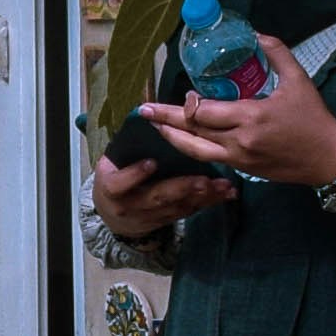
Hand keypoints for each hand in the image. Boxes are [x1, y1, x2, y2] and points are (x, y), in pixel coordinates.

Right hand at [94, 157, 231, 235]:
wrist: (113, 216)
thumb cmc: (114, 178)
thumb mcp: (110, 164)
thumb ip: (127, 149)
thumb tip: (149, 114)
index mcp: (111, 187)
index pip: (119, 183)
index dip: (134, 175)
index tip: (152, 163)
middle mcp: (130, 205)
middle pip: (157, 197)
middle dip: (182, 188)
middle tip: (204, 180)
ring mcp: (149, 216)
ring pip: (178, 207)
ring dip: (203, 196)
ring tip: (224, 186)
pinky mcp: (166, 220)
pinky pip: (188, 211)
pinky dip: (208, 202)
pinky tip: (225, 194)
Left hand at [139, 43, 335, 189]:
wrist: (329, 159)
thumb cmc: (314, 118)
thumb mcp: (298, 80)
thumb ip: (277, 52)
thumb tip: (256, 33)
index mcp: (250, 117)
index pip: (205, 112)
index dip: (189, 104)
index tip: (184, 93)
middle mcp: (239, 141)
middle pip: (193, 132)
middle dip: (166, 120)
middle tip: (144, 111)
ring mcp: (239, 159)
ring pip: (196, 150)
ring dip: (172, 138)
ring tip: (154, 126)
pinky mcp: (243, 169)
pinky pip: (210, 158)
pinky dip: (192, 148)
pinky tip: (182, 139)